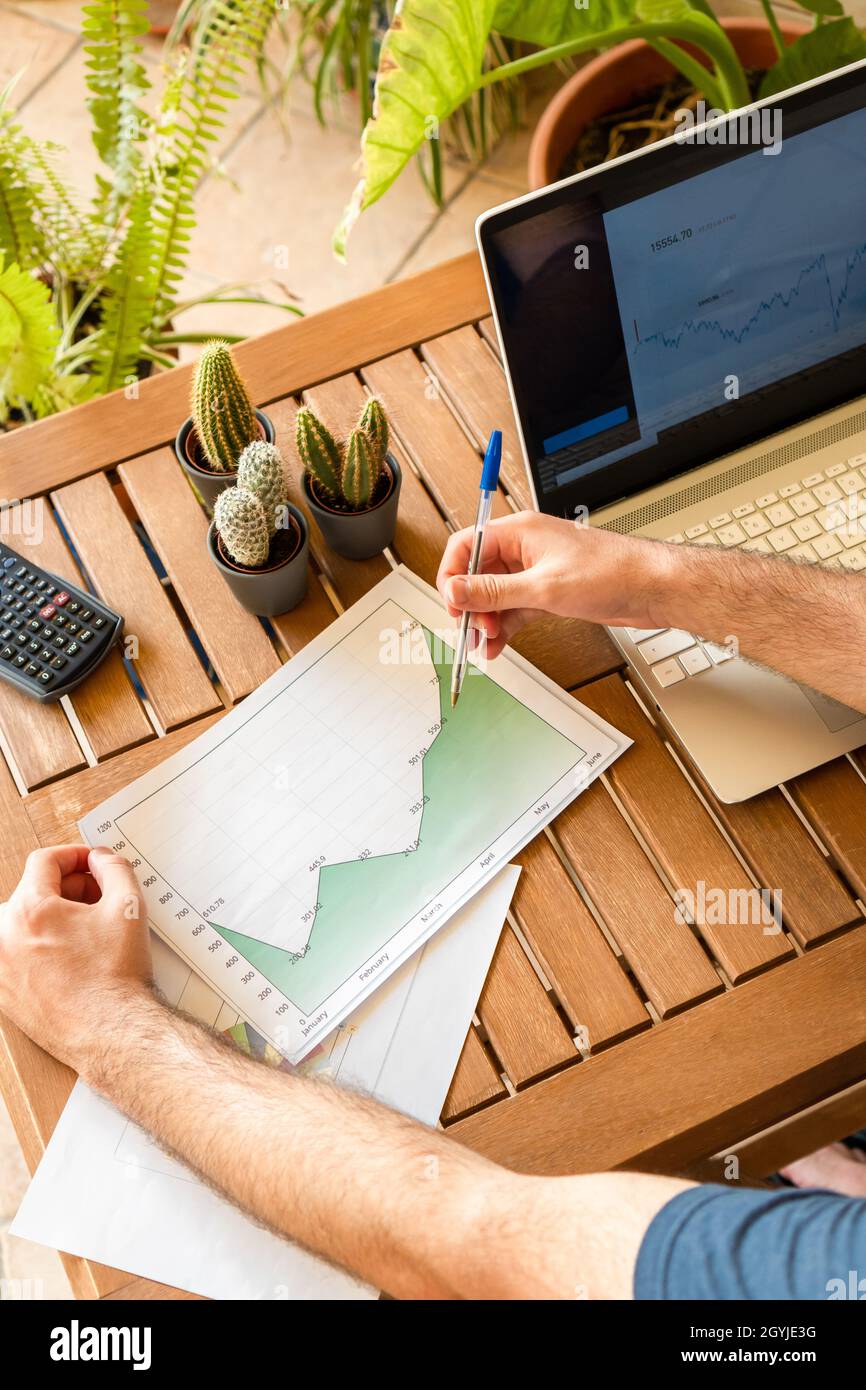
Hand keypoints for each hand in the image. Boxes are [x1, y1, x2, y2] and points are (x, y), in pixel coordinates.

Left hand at [0, 846, 151, 1073]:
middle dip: (70, 889)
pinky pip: (20, 954)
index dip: (75, 855)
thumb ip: (114, 868)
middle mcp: (4, 936)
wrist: (112, 1032)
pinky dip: (44, 947)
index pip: (44, 861)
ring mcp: (0, 967)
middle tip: (101, 901)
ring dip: (57, 918)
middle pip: (34, 891)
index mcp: (28, 910)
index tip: (92, 863)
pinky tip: (75, 958)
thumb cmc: (116, 977)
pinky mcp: (4, 992)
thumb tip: (101, 859)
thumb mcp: (128, 907)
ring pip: (26, 923)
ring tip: (90, 933)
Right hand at [437, 511, 671, 657]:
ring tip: (484, 643)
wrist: (652, 587)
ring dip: (487, 620)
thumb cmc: (612, 571)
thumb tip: (456, 591)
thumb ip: (494, 591)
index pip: (467, 545)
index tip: (452, 603)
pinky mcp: (549, 592)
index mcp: (520, 531)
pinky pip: (515, 608)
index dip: (453, 574)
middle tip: (473, 629)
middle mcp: (525, 548)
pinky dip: (505, 627)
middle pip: (479, 573)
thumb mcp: (543, 587)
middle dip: (472, 604)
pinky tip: (498, 645)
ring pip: (496, 595)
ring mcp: (537, 571)